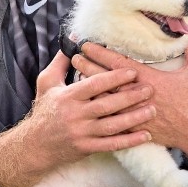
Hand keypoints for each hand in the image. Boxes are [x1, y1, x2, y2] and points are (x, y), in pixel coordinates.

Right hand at [25, 50, 155, 167]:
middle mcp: (75, 115)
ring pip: (112, 126)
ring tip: (152, 110)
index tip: (133, 71)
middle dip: (130, 97)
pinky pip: (112, 145)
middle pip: (107, 105)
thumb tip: (73, 39)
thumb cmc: (44, 110)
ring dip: (134, 118)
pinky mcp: (87, 148)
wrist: (35, 145)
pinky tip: (146, 135)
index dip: (114, 78)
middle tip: (150, 89)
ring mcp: (81, 133)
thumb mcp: (47, 82)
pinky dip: (130, 141)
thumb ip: (62, 62)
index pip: (94, 85)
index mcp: (68, 96)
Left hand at [73, 42, 187, 162]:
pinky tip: (90, 102)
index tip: (86, 44)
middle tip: (73, 56)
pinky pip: (111, 118)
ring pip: (104, 99)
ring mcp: (134, 113)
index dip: (100, 53)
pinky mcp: (136, 128)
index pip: (117, 64)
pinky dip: (99, 108)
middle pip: (105, 80)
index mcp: (150, 80)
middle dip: (87, 67)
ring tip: (76, 76)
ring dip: (89, 87)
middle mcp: (138, 96)